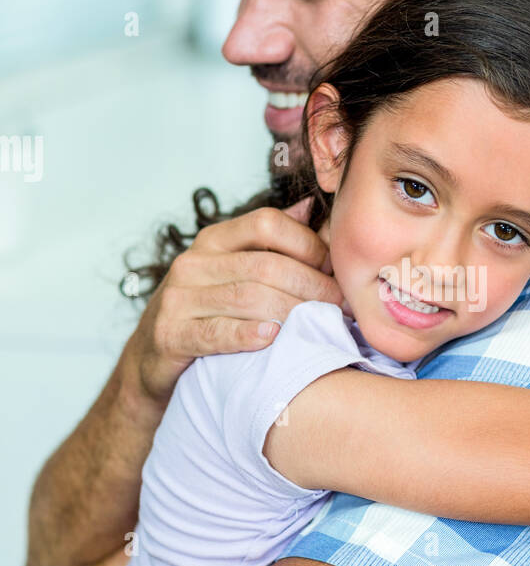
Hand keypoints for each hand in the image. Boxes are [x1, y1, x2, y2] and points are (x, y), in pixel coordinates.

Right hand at [126, 203, 343, 403]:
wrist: (151, 358)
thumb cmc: (206, 312)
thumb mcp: (233, 271)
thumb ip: (272, 242)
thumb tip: (311, 207)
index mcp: (214, 241)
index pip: (267, 224)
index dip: (308, 245)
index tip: (335, 271)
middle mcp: (193, 262)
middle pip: (265, 265)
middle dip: (312, 285)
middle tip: (341, 305)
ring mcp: (178, 298)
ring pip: (247, 298)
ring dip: (293, 312)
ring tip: (320, 324)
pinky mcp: (170, 334)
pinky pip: (215, 332)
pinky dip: (247, 335)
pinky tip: (272, 338)